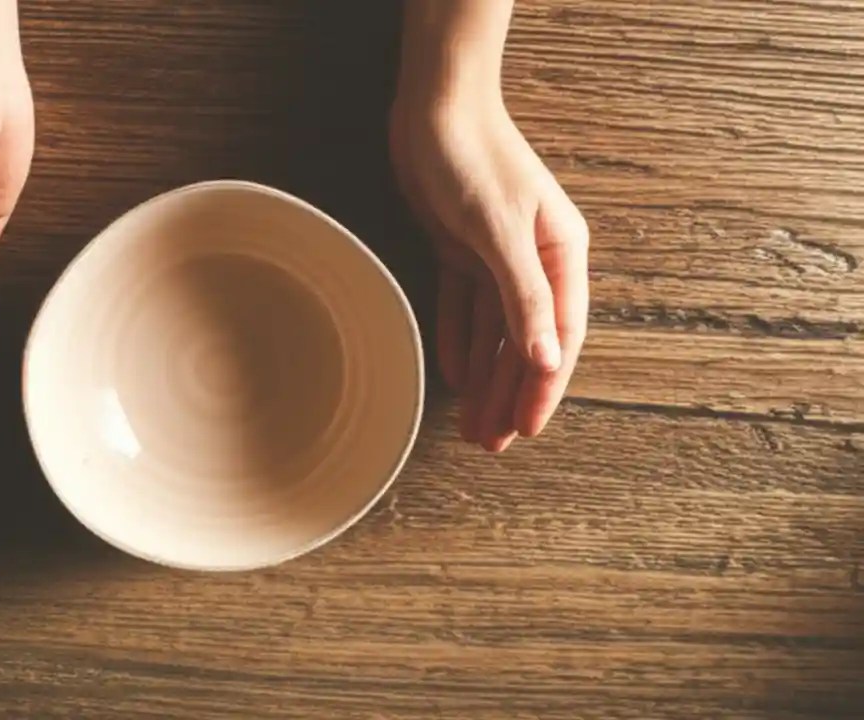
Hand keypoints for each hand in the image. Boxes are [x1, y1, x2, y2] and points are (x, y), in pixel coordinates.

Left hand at [391, 97, 588, 451]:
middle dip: (509, 394)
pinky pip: (463, 308)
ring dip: (482, 379)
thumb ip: (524, 299)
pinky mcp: (459, 250)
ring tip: (470, 427)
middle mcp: (533, 260)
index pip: (559, 336)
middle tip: (492, 444)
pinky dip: (459, 341)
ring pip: (493, 332)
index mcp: (561, 254)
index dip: (543, 386)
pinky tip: (452, 376)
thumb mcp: (500, 232)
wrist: (432, 109)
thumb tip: (546, 362)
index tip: (527, 429)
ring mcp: (496, 257)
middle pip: (524, 342)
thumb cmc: (473, 158)